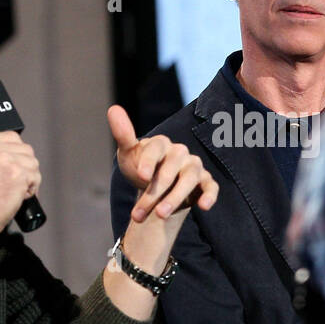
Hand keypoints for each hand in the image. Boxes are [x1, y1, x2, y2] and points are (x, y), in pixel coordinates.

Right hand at [0, 131, 40, 241]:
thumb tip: (8, 153)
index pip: (12, 138)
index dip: (17, 154)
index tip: (15, 167)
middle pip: (26, 150)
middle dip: (25, 167)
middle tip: (16, 183)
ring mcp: (5, 160)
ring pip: (33, 164)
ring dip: (29, 179)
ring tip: (15, 192)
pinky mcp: (17, 174)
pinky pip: (36, 177)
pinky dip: (32, 190)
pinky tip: (18, 197)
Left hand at [108, 105, 216, 221]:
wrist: (155, 185)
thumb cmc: (141, 167)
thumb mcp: (128, 153)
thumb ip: (123, 134)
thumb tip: (113, 108)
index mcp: (161, 144)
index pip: (156, 149)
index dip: (149, 161)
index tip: (142, 176)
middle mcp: (180, 152)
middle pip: (171, 169)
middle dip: (154, 192)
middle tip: (138, 214)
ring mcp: (193, 166)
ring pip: (189, 179)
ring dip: (175, 198)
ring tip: (159, 216)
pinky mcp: (205, 181)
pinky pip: (211, 186)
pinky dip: (209, 195)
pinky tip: (203, 207)